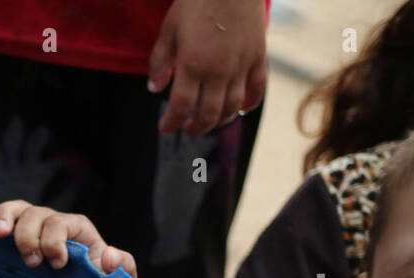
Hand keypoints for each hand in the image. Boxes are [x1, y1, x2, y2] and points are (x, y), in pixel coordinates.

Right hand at [0, 200, 137, 277]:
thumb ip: (122, 266)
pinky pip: (4, 217)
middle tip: (33, 263)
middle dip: (31, 237)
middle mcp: (54, 223)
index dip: (56, 240)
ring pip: (19, 210)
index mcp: (78, 230)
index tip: (58, 264)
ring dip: (9, 223)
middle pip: (38, 214)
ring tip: (2, 238)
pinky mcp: (15, 237)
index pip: (63, 223)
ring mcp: (33, 228)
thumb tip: (109, 255)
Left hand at [149, 0, 267, 135]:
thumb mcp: (170, 29)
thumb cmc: (197, 1)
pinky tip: (239, 109)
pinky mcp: (258, 57)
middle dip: (195, 128)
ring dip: (219, 121)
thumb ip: (161, 61)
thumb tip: (155, 89)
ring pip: (232, 107)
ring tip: (208, 121)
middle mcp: (218, 70)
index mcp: (193, 64)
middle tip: (186, 128)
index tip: (165, 127)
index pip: (181, 107)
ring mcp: (241, 65)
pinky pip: (257, 89)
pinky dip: (249, 104)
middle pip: (208, 114)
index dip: (171, 123)